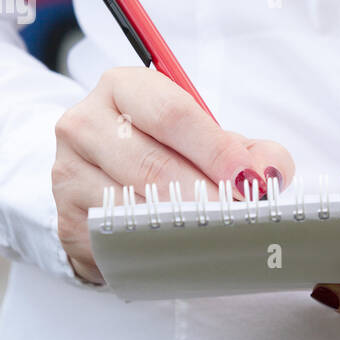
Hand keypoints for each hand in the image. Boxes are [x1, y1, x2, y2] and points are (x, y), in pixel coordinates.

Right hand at [52, 67, 294, 282]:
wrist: (102, 178)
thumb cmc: (164, 150)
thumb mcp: (207, 138)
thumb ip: (249, 150)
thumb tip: (271, 174)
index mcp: (123, 88)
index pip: (172, 115)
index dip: (216, 150)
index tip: (249, 179)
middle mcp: (85, 124)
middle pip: (153, 165)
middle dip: (206, 196)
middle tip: (242, 217)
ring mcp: (69, 173)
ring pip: (135, 207)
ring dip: (184, 226)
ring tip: (221, 235)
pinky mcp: (68, 219)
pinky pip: (118, 238)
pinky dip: (155, 247)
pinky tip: (183, 250)